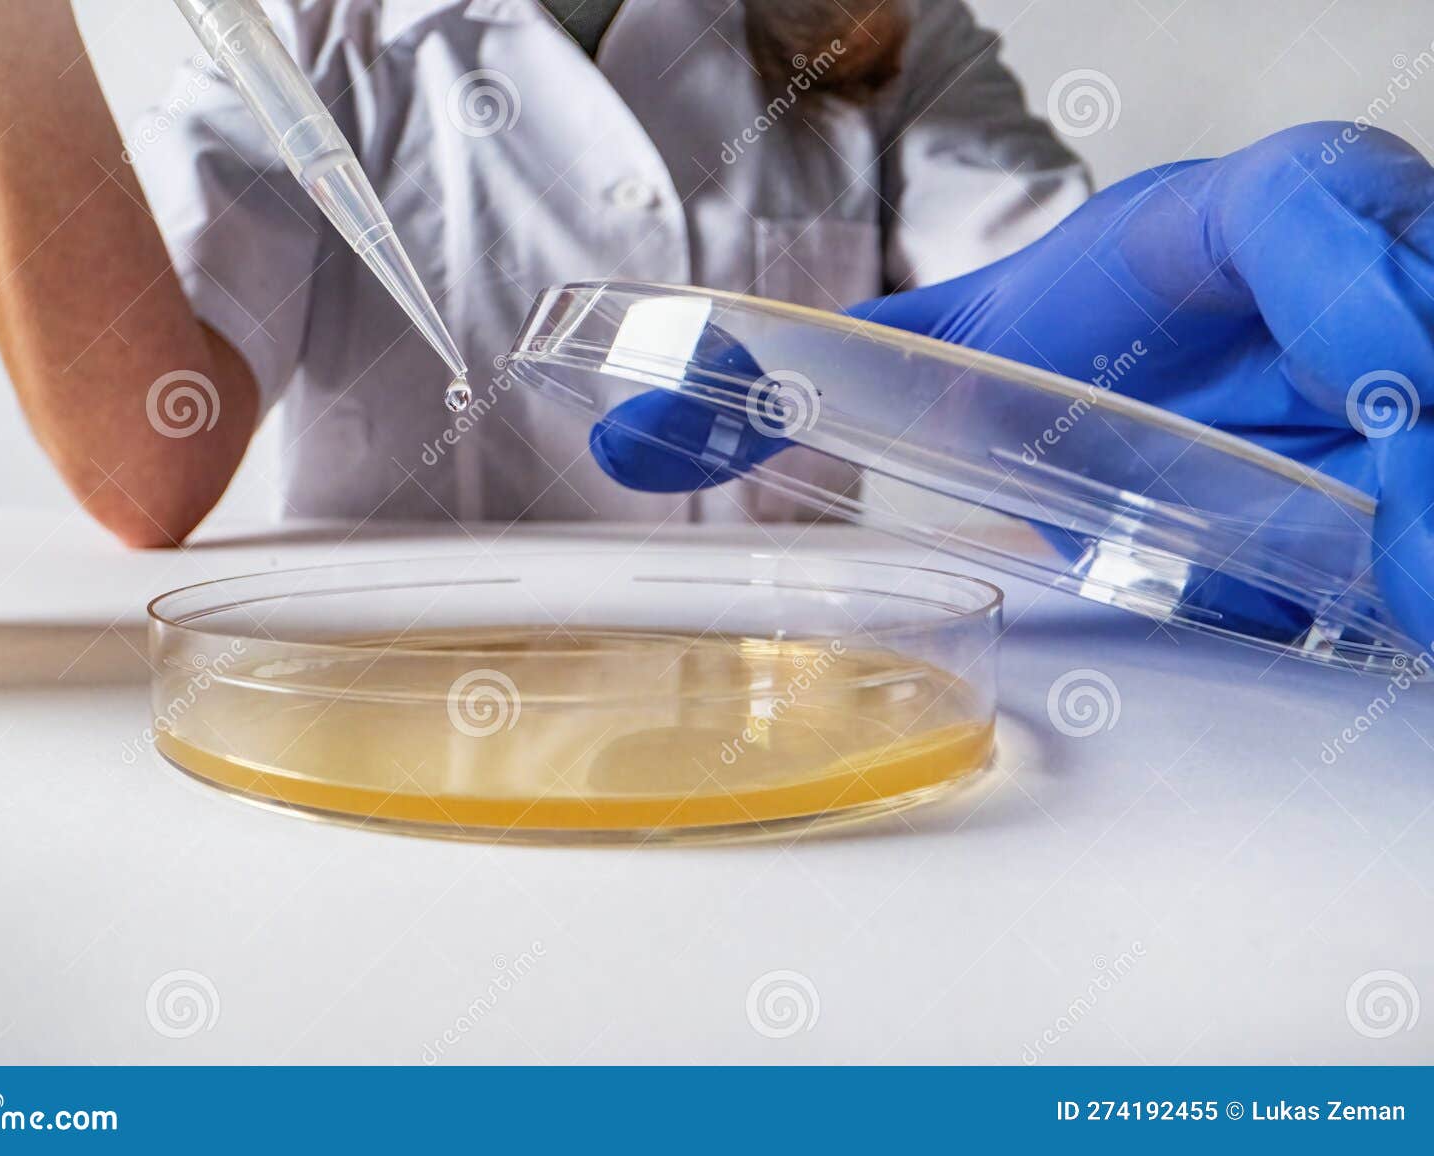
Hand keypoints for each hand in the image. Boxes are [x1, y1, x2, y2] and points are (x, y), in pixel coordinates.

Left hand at [592, 123, 1433, 649]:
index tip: (1366, 362)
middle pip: (1420, 300)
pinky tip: (1416, 597)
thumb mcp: (965, 345)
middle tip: (1410, 534)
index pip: (1294, 205)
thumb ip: (817, 374)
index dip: (1338, 266)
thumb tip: (635, 428)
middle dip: (1430, 412)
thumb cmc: (1097, 334)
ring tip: (1419, 586)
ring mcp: (1395, 344)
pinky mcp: (1421, 427)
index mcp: (1219, 226)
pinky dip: (1433, 545)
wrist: (1179, 359)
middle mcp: (1330, 269)